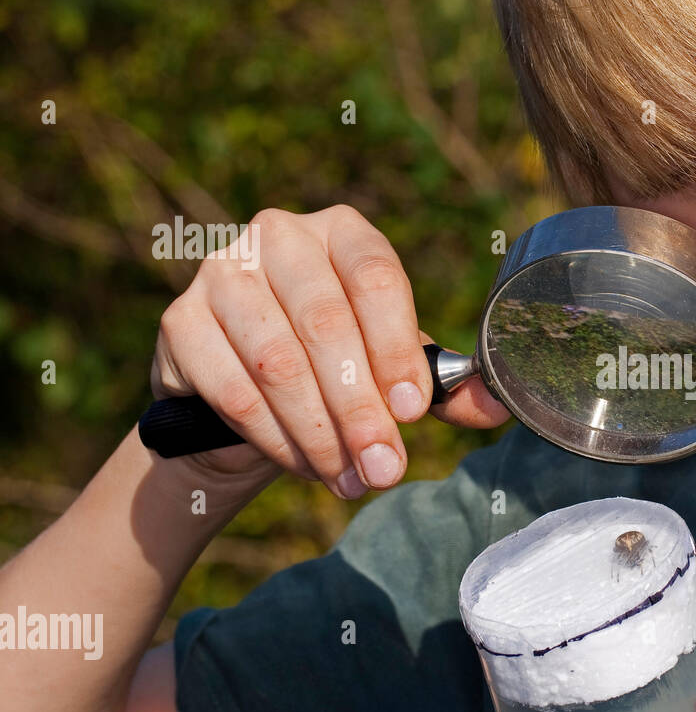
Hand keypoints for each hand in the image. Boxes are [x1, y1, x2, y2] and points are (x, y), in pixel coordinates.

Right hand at [150, 205, 510, 497]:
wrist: (247, 393)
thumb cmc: (337, 365)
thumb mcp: (394, 367)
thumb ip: (443, 385)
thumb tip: (499, 407)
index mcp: (343, 232)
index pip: (375, 277)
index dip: (396, 348)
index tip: (412, 411)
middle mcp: (279, 236)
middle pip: (325, 323)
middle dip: (361, 407)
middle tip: (385, 466)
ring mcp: (221, 272)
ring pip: (279, 362)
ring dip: (321, 433)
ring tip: (352, 479)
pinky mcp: (179, 321)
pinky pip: (233, 390)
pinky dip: (276, 438)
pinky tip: (307, 466)